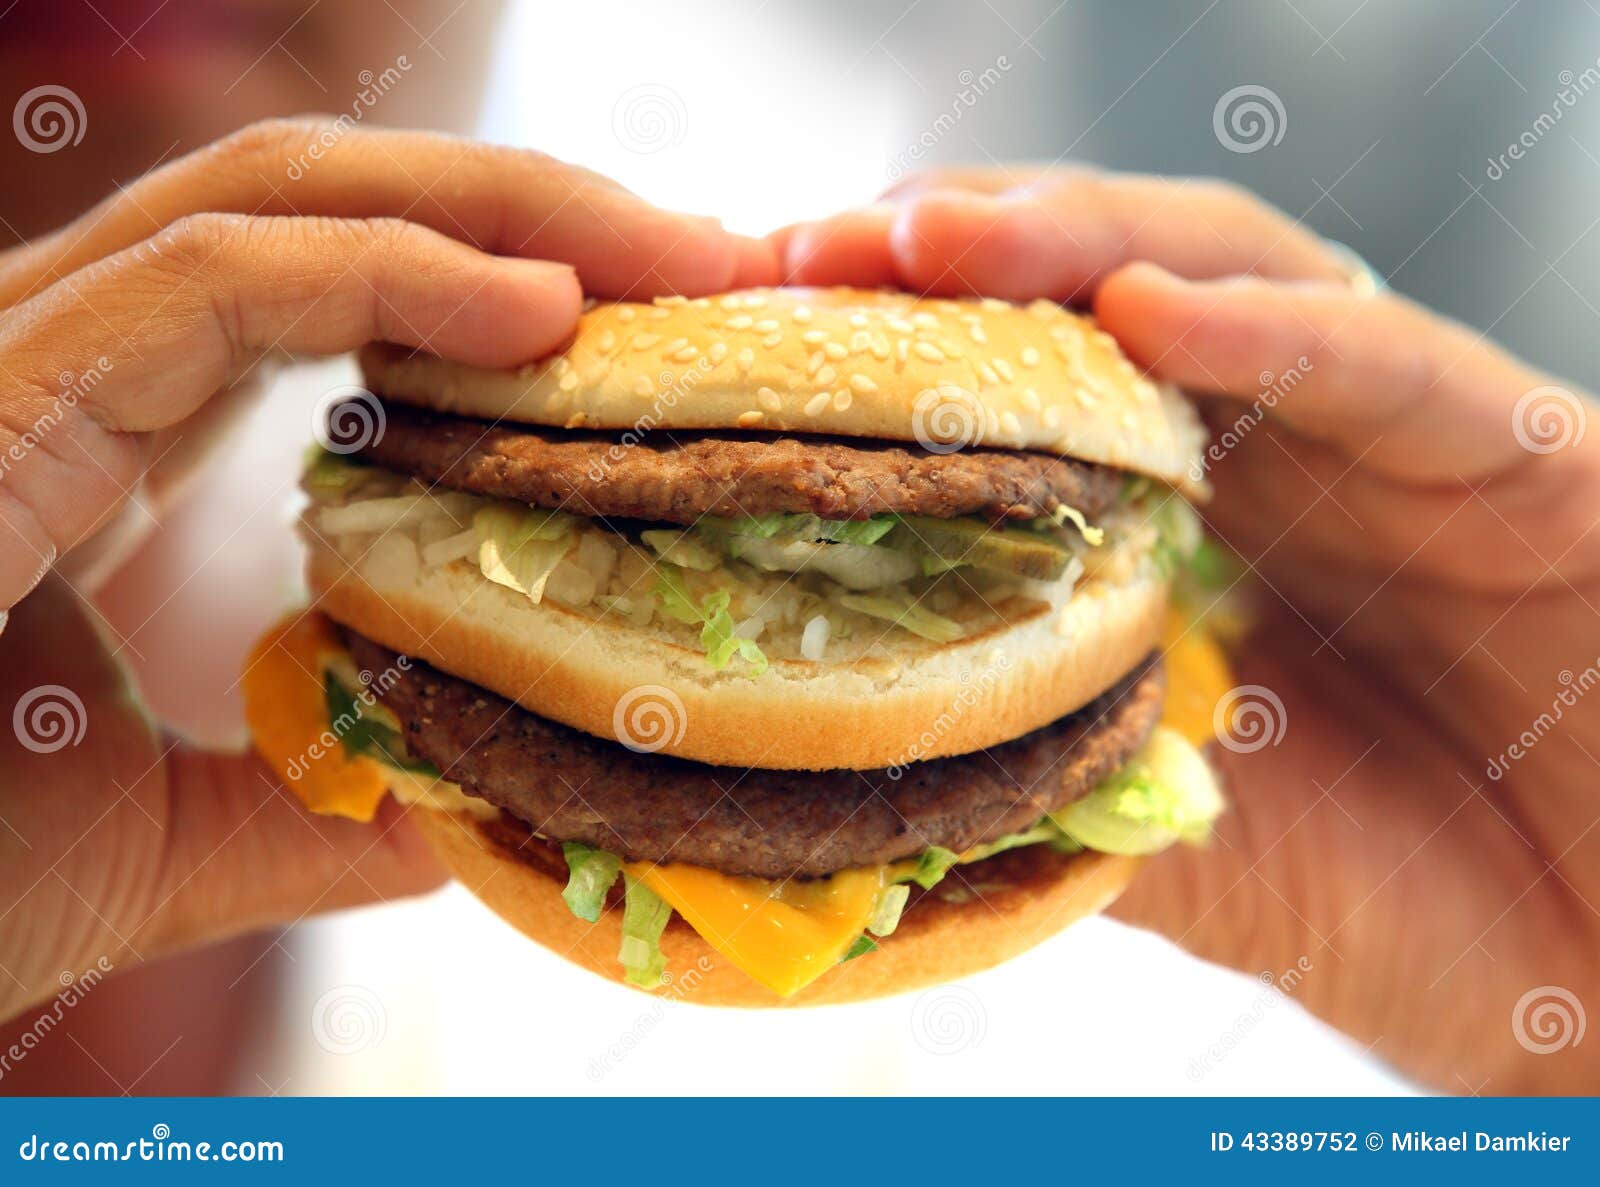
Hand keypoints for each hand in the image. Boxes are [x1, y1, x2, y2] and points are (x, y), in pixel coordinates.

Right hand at [0, 120, 777, 1021]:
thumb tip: (484, 808)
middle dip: (538, 211)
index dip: (513, 282)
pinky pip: (202, 284)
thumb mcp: (168, 845)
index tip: (676, 323)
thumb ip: (322, 806)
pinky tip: (535, 315)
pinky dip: (380, 275)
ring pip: (278, 201)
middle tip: (724, 261)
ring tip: (677, 265)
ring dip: (497, 213)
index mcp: (113, 427)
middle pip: (332, 207)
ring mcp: (14, 355)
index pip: (342, 287)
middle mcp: (69, 358)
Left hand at [782, 167, 1599, 1093]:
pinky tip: (1154, 308)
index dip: (892, 358)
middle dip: (952, 262)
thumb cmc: (1420, 911)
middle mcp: (1285, 455)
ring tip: (930, 239)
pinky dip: (1280, 330)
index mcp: (1193, 528)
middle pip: (1103, 299)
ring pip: (1235, 280)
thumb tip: (863, 782)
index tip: (746, 346)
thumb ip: (1066, 787)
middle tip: (801, 250)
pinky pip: (1401, 372)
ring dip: (1076, 242)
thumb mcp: (1197, 849)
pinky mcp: (1532, 462)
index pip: (1028, 395)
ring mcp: (1401, 441)